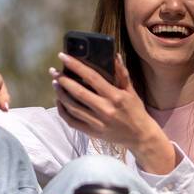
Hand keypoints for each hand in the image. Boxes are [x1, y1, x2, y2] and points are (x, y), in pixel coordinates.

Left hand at [50, 53, 172, 166]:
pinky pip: (72, 122)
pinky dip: (63, 111)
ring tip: (55, 84)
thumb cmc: (136, 111)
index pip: (91, 77)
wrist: (140, 137)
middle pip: (78, 92)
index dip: (76, 66)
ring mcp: (97, 122)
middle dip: (63, 80)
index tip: (63, 57)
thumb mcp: (131, 91)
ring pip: (72, 107)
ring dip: (61, 94)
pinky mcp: (92, 132)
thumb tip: (113, 56)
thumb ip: (122, 74)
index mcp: (115, 96)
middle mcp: (105, 109)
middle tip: (53, 72)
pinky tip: (60, 102)